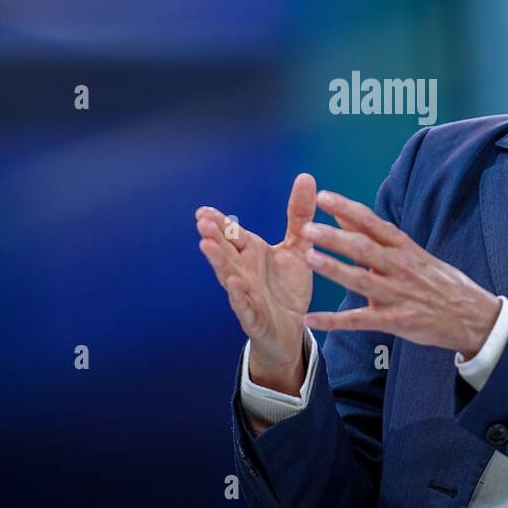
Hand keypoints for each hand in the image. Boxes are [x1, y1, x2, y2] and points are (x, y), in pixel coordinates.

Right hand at [196, 174, 316, 392]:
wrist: (292, 330)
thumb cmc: (287, 288)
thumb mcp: (297, 248)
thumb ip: (299, 216)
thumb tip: (306, 177)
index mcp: (252, 253)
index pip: (232, 235)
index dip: (218, 223)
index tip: (203, 211)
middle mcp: (244, 271)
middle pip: (226, 252)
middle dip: (214, 237)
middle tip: (201, 221)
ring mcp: (247, 295)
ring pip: (228, 276)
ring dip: (218, 262)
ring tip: (207, 246)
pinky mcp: (255, 317)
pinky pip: (244, 306)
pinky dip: (238, 296)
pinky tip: (234, 283)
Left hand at [299, 189, 500, 357]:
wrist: (474, 316)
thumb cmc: (439, 281)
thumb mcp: (412, 253)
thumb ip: (374, 236)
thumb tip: (343, 213)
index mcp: (404, 248)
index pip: (373, 224)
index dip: (348, 209)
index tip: (323, 197)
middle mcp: (401, 268)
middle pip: (364, 249)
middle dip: (335, 238)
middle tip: (308, 228)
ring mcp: (399, 295)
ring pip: (362, 280)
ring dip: (334, 269)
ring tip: (309, 259)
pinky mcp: (397, 321)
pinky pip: (361, 321)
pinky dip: (335, 322)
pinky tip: (312, 319)